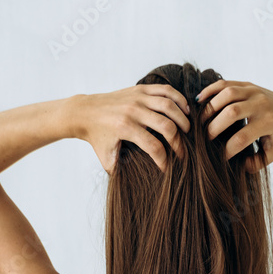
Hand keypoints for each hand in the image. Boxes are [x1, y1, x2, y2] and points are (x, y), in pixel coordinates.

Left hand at [75, 85, 190, 173]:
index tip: (168, 168)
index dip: (164, 160)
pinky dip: (179, 99)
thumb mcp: (106, 157)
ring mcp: (138, 97)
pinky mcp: (140, 88)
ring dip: (183, 119)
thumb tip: (138, 185)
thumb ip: (121, 171)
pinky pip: (166, 90)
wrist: (85, 111)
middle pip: (166, 126)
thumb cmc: (97, 136)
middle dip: (178, 142)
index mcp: (125, 127)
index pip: (154, 146)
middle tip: (182, 152)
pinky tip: (186, 110)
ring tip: (188, 131)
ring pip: (170, 105)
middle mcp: (133, 110)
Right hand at [197, 79, 272, 173]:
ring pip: (227, 94)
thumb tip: (238, 166)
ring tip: (200, 121)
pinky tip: (199, 101)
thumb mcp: (272, 152)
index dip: (228, 150)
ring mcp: (254, 91)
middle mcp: (262, 104)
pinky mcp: (247, 84)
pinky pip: (225, 83)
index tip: (221, 157)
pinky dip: (210, 90)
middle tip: (204, 139)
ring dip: (210, 107)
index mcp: (268, 122)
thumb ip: (256, 164)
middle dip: (214, 127)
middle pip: (232, 113)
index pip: (242, 138)